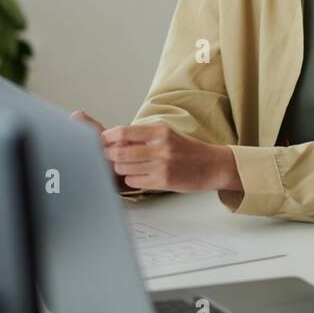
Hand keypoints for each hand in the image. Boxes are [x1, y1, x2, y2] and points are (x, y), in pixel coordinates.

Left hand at [69, 112, 240, 192]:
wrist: (212, 165)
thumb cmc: (187, 149)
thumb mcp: (168, 135)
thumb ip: (143, 136)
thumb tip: (114, 139)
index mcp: (161, 131)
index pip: (124, 132)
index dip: (107, 138)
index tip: (101, 141)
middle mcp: (161, 147)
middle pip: (119, 152)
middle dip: (110, 156)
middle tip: (109, 157)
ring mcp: (162, 165)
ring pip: (124, 168)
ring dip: (121, 168)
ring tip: (129, 167)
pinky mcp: (164, 181)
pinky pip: (134, 181)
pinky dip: (132, 179)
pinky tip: (141, 176)